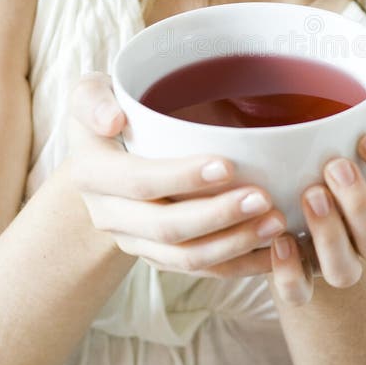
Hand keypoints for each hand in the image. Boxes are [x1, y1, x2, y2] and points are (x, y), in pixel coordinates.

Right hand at [59, 72, 285, 276]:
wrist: (104, 157)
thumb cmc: (108, 113)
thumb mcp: (89, 93)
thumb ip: (92, 98)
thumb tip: (111, 120)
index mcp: (93, 174)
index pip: (140, 182)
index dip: (182, 178)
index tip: (227, 166)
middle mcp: (110, 216)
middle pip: (166, 228)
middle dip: (218, 216)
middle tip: (263, 199)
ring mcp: (135, 241)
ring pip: (186, 257)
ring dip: (234, 244)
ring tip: (276, 224)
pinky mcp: (160, 256)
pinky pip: (201, 270)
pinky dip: (239, 265)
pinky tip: (273, 251)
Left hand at [269, 118, 365, 304]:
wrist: (304, 166)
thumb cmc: (353, 145)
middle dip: (360, 205)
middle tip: (335, 166)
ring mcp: (336, 258)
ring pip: (345, 273)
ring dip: (329, 236)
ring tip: (310, 194)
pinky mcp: (301, 270)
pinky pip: (298, 291)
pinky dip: (290, 273)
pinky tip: (280, 238)